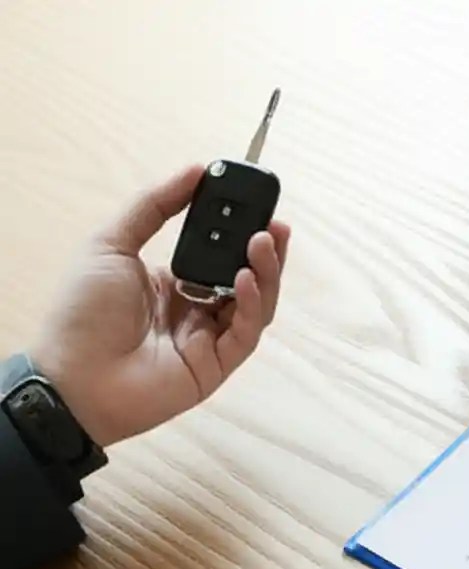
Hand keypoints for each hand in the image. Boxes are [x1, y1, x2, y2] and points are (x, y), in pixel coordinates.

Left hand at [30, 165, 290, 446]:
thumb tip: (194, 170)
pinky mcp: (216, 366)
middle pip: (247, 278)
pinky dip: (252, 304)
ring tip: (265, 242)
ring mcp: (209, 340)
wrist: (70, 376)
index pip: (221, 254)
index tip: (256, 205)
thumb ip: (154, 205)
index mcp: (174, 284)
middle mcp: (197, 311)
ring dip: (266, 272)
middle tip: (276, 224)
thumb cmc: (81, 313)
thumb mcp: (112, 243)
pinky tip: (247, 278)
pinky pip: (245, 333)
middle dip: (266, 251)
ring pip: (255, 304)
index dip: (241, 232)